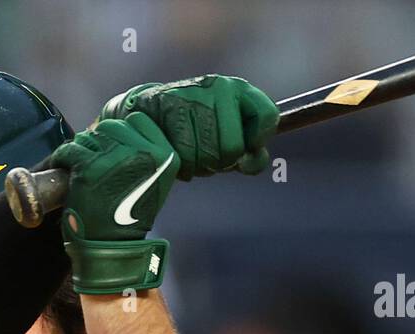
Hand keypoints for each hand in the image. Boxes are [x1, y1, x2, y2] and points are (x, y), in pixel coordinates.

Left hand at [48, 112, 177, 293]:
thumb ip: (145, 154)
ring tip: (81, 166)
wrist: (111, 247)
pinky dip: (63, 156)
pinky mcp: (90, 168)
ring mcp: (116, 158)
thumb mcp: (153, 182)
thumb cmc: (129, 217)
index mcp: (165, 155)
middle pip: (113, 125)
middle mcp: (145, 153)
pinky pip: (71, 149)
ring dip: (83, 148)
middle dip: (101, 139)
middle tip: (94, 159)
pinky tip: (64, 165)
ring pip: (91, 135)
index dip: (121, 131)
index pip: (138, 120)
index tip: (112, 146)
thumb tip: (121, 129)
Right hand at [100, 75, 278, 178]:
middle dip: (220, 162)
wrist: (148, 111)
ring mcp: (194, 95)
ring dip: (198, 166)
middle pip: (233, 147)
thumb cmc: (193, 128)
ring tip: (189, 155)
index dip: (259, 140)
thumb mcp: (226, 137)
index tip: (246, 150)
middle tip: (207, 157)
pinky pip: (183, 154)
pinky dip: (181, 166)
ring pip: (207, 155)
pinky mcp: (169, 107)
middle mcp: (219, 87)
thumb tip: (254, 161)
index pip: (267, 116)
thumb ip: (248, 152)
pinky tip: (176, 155)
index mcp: (239, 89)